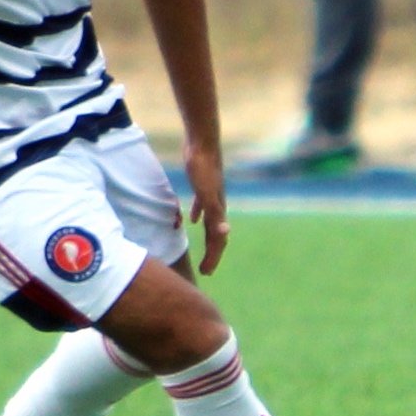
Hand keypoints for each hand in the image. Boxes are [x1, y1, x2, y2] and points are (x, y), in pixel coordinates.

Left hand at [185, 143, 229, 274]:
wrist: (202, 142)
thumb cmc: (202, 168)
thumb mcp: (206, 193)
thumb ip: (214, 213)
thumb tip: (225, 232)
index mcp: (218, 209)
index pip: (218, 239)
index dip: (213, 257)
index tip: (206, 273)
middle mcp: (217, 204)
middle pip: (216, 234)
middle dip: (212, 253)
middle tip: (205, 270)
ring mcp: (211, 195)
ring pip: (210, 221)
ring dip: (207, 237)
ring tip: (203, 249)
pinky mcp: (202, 185)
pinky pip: (201, 206)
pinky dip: (197, 215)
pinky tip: (190, 218)